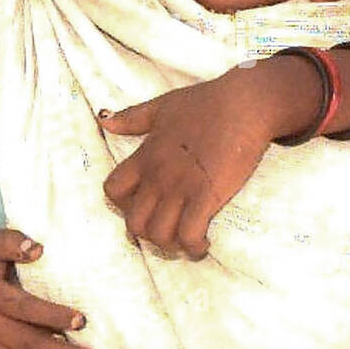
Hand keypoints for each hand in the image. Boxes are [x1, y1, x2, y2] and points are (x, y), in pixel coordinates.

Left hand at [99, 58, 322, 257]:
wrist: (244, 104)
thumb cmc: (207, 102)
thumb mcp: (162, 106)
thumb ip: (132, 118)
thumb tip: (104, 120)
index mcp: (145, 156)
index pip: (112, 190)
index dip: (122, 203)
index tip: (142, 203)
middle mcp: (158, 176)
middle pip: (133, 223)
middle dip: (146, 233)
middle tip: (167, 228)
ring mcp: (181, 188)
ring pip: (158, 235)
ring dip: (170, 244)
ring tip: (185, 239)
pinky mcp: (206, 197)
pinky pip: (189, 235)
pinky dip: (194, 246)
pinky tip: (203, 243)